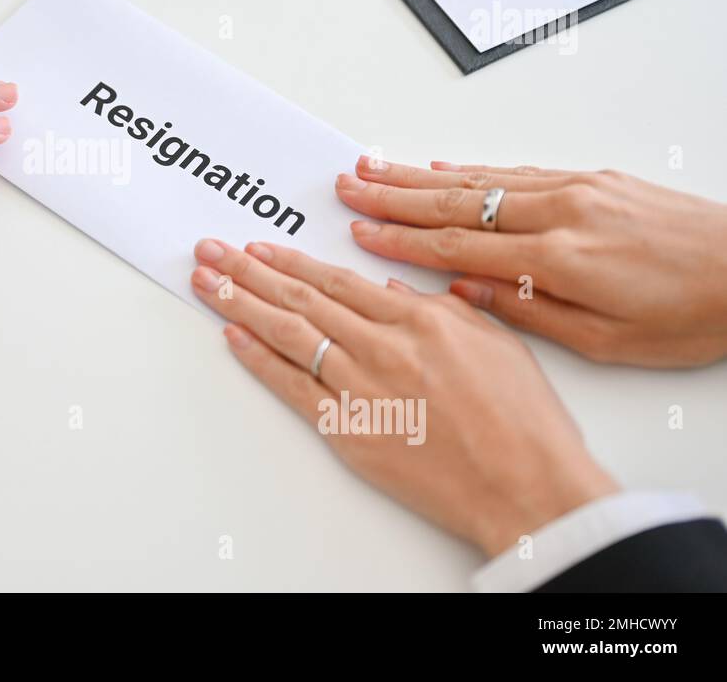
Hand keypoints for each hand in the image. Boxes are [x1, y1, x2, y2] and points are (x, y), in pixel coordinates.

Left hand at [190, 238, 617, 556]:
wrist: (525, 484)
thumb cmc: (522, 420)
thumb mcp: (495, 341)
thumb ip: (442, 309)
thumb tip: (392, 290)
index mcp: (418, 318)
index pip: (337, 280)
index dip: (291, 261)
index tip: (259, 247)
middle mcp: (381, 345)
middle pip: (301, 298)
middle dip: (249, 270)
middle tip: (212, 251)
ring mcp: (359, 386)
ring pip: (287, 333)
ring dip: (240, 303)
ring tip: (206, 282)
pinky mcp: (347, 429)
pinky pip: (291, 386)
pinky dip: (258, 358)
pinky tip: (233, 336)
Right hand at [335, 159, 726, 367]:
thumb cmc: (695, 314)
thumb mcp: (608, 341)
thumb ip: (529, 313)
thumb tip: (465, 292)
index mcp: (559, 259)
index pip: (457, 245)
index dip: (400, 239)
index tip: (360, 232)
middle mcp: (562, 212)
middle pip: (456, 199)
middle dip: (393, 194)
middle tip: (347, 186)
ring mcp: (578, 188)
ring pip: (480, 177)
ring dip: (421, 173)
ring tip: (375, 166)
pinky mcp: (594, 179)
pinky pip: (517, 170)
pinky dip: (474, 168)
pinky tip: (445, 165)